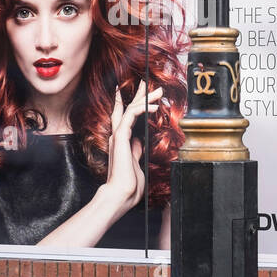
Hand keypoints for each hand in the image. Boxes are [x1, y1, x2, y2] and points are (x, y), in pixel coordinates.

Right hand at [101, 80, 162, 215]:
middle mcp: (117, 136)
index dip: (129, 104)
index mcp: (120, 142)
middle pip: (127, 108)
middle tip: (146, 82)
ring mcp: (118, 136)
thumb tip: (139, 141)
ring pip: (131, 108)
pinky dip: (143, 108)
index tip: (137, 94)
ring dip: (144, 98)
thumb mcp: (135, 163)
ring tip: (158, 91)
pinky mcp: (121, 137)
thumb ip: (135, 150)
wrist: (121, 194)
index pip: (124, 118)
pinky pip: (132, 115)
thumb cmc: (129, 185)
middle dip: (138, 95)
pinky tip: (154, 106)